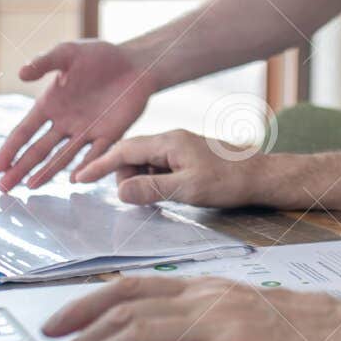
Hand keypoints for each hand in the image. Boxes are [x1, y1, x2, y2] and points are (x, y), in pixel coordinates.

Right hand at [0, 40, 156, 190]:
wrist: (135, 62)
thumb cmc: (99, 55)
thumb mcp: (68, 53)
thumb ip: (45, 62)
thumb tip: (21, 72)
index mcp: (51, 104)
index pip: (25, 131)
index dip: (11, 148)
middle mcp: (65, 122)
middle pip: (39, 150)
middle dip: (21, 168)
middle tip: (4, 188)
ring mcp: (87, 131)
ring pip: (63, 156)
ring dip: (47, 172)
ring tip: (31, 187)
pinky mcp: (110, 135)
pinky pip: (96, 154)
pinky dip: (86, 166)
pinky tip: (74, 179)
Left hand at [34, 275, 340, 340]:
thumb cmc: (301, 330)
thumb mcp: (240, 309)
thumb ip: (199, 314)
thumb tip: (153, 332)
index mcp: (205, 287)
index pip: (130, 287)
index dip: (84, 303)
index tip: (53, 322)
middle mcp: (205, 300)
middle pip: (123, 312)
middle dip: (74, 339)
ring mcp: (218, 327)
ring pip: (136, 336)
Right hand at [84, 129, 281, 207]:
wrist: (261, 176)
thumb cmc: (228, 182)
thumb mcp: (187, 189)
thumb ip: (152, 189)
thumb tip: (120, 192)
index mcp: (169, 141)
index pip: (124, 150)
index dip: (99, 164)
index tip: (78, 178)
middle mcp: (172, 139)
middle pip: (132, 154)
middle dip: (123, 176)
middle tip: (133, 201)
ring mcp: (180, 147)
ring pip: (145, 162)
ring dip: (139, 180)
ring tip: (151, 200)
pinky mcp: (188, 157)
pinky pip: (159, 166)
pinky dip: (153, 180)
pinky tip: (164, 194)